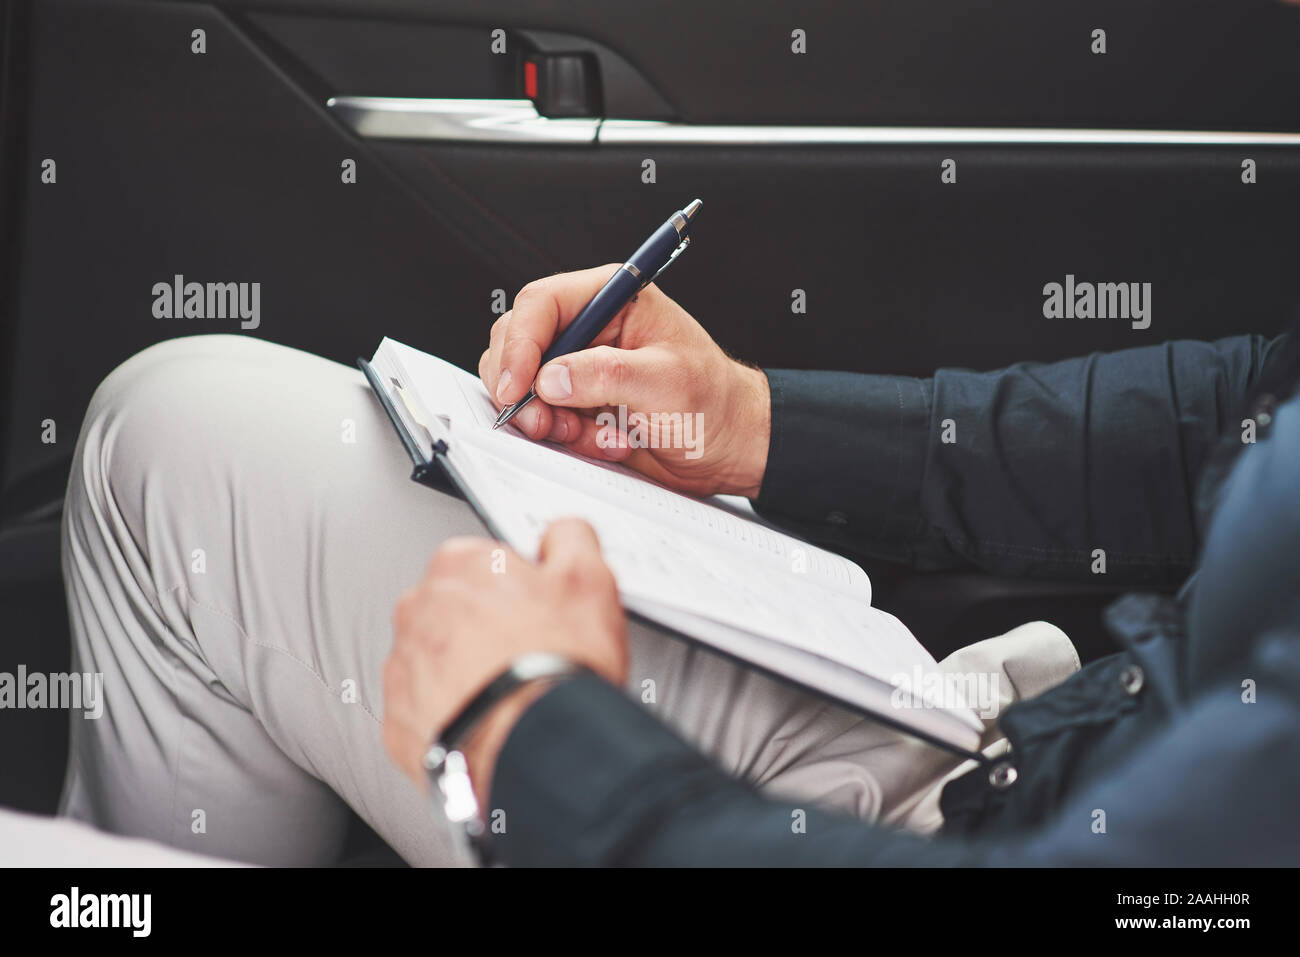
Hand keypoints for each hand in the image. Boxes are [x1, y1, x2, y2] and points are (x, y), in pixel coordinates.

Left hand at [382, 519, 626, 799]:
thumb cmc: (555, 665)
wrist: (532, 748)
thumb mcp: (589, 580)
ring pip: (436, 661)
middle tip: (527, 655)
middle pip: (454, 609)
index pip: (483, 560)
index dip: (517, 587)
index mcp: (458, 564)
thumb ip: (570, 539)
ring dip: (464, 673)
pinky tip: (486, 722)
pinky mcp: (398, 722)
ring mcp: (403, 667)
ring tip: (508, 695)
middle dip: (485, 628)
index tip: (537, 610)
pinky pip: (424, 711)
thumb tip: (562, 533)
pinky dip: (450, 716)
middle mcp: (419, 609)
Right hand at [479, 266, 770, 497]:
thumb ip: (607, 374)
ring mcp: (578, 369)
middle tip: (545, 424)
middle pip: (518, 344)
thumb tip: (551, 377)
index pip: (542, 305)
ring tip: (594, 435)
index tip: (517, 387)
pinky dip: (566, 439)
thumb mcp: (667, 382)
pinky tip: (608, 442)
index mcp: (612, 299)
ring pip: (524, 387)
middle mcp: (588, 330)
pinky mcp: (576, 406)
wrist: (728, 447)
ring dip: (549, 421)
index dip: (520, 344)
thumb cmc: (712, 402)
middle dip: (524, 389)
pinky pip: (544, 420)